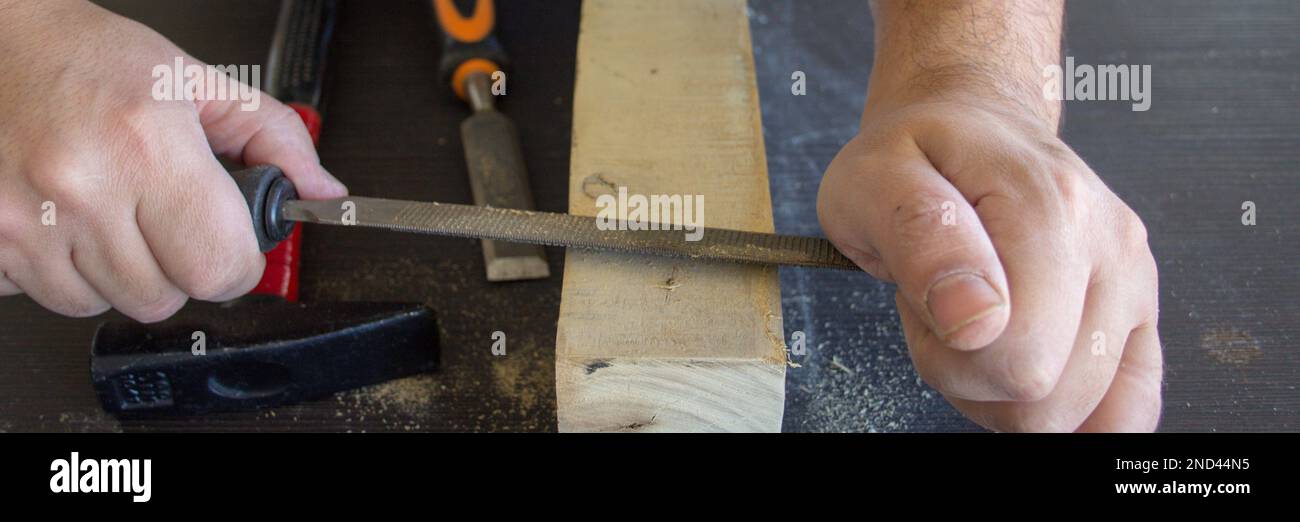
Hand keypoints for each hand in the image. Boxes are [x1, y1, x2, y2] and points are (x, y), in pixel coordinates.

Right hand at [0, 0, 345, 321]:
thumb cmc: (91, 59)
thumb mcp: (199, 82)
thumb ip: (276, 138)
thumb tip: (321, 193)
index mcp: (146, 144)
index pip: (218, 267)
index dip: (236, 264)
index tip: (232, 247)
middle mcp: (80, 185)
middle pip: (162, 299)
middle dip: (176, 269)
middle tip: (164, 220)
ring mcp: (22, 219)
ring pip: (99, 305)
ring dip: (115, 273)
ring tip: (108, 211)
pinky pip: (42, 296)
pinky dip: (59, 270)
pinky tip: (63, 220)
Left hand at [818, 93, 1161, 431]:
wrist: (969, 119)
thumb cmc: (915, 155)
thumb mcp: (873, 181)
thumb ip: (920, 241)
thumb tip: (975, 319)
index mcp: (1047, 206)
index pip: (1018, 357)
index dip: (948, 355)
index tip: (924, 303)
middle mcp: (1109, 242)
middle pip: (1048, 396)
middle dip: (973, 375)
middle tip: (945, 310)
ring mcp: (1134, 278)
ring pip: (1078, 411)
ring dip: (1008, 386)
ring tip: (980, 319)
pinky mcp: (1142, 311)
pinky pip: (1128, 409)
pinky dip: (1068, 407)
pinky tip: (1027, 360)